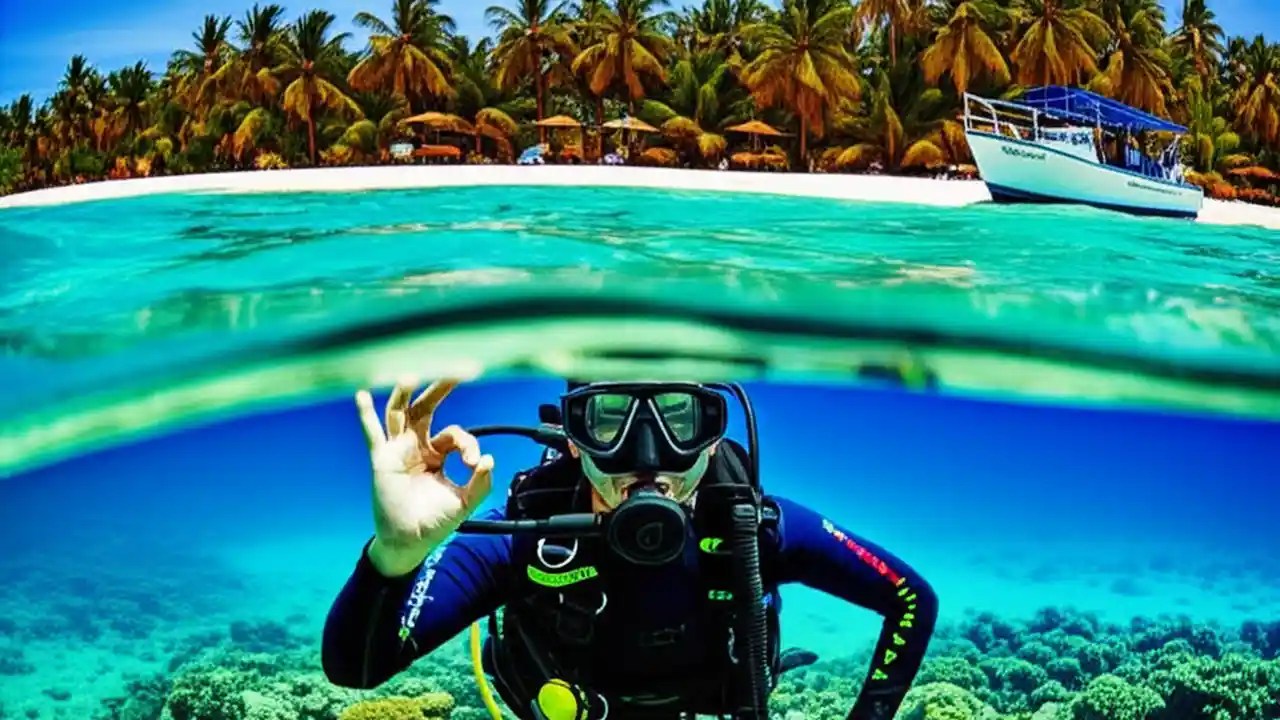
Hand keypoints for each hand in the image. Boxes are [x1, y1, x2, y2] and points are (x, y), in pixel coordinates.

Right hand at [355, 377, 494, 576]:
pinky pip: (372, 434)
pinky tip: (362, 395)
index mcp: (437, 453)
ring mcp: (398, 450)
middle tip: (457, 370)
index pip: (454, 434)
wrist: (410, 542)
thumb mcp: (465, 501)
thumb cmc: (435, 521)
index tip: (473, 464)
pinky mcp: (382, 459)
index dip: (467, 444)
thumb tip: (488, 459)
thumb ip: (480, 482)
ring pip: (400, 414)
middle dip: (440, 389)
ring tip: (409, 375)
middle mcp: (417, 446)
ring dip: (404, 394)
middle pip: (427, 409)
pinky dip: (366, 415)